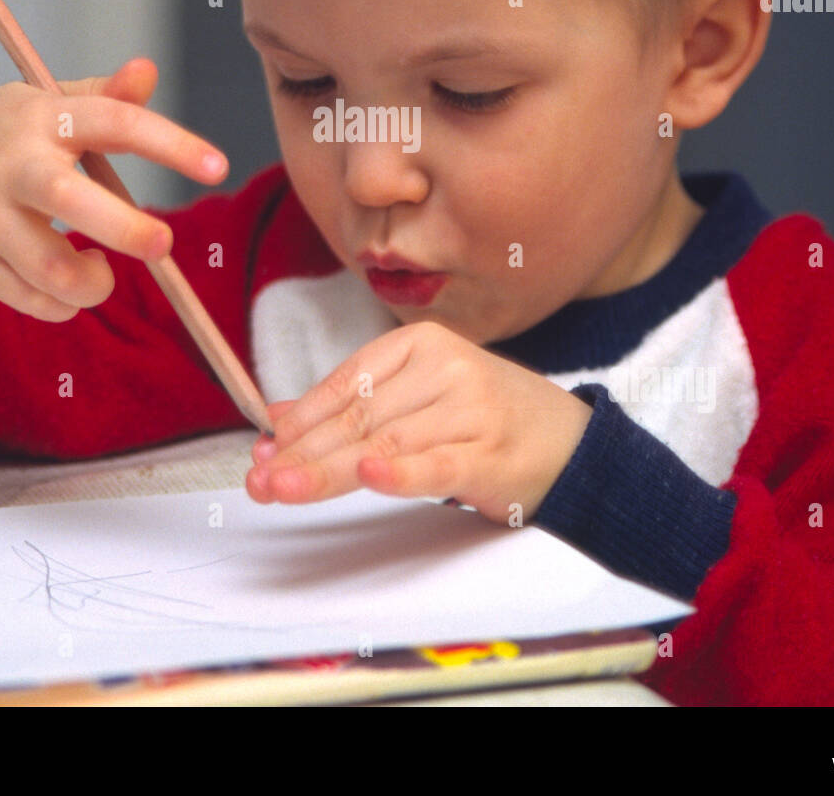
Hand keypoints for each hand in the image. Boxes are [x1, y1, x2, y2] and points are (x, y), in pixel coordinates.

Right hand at [0, 57, 228, 319]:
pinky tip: (65, 282)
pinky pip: (35, 302)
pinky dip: (65, 303)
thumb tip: (148, 70)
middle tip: (162, 243)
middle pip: (71, 201)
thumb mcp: (38, 102)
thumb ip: (101, 96)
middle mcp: (11, 167)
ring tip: (98, 268)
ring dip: (94, 283)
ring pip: (53, 272)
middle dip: (125, 229)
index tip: (218, 166)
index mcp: (38, 118)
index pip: (113, 121)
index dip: (169, 143)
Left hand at [245, 320, 591, 524]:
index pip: (347, 382)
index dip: (301, 418)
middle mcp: (447, 367)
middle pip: (358, 415)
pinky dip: (400, 473)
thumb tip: (278, 416)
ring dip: (327, 470)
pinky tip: (368, 476)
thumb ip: (353, 401)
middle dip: (302, 451)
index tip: (264, 449)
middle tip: (261, 480)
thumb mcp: (422, 395)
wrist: (572, 443)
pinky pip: (436, 464)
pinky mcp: (492, 452)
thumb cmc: (487, 417)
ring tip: (285, 489)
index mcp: (424, 343)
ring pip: (384, 443)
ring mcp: (471, 408)